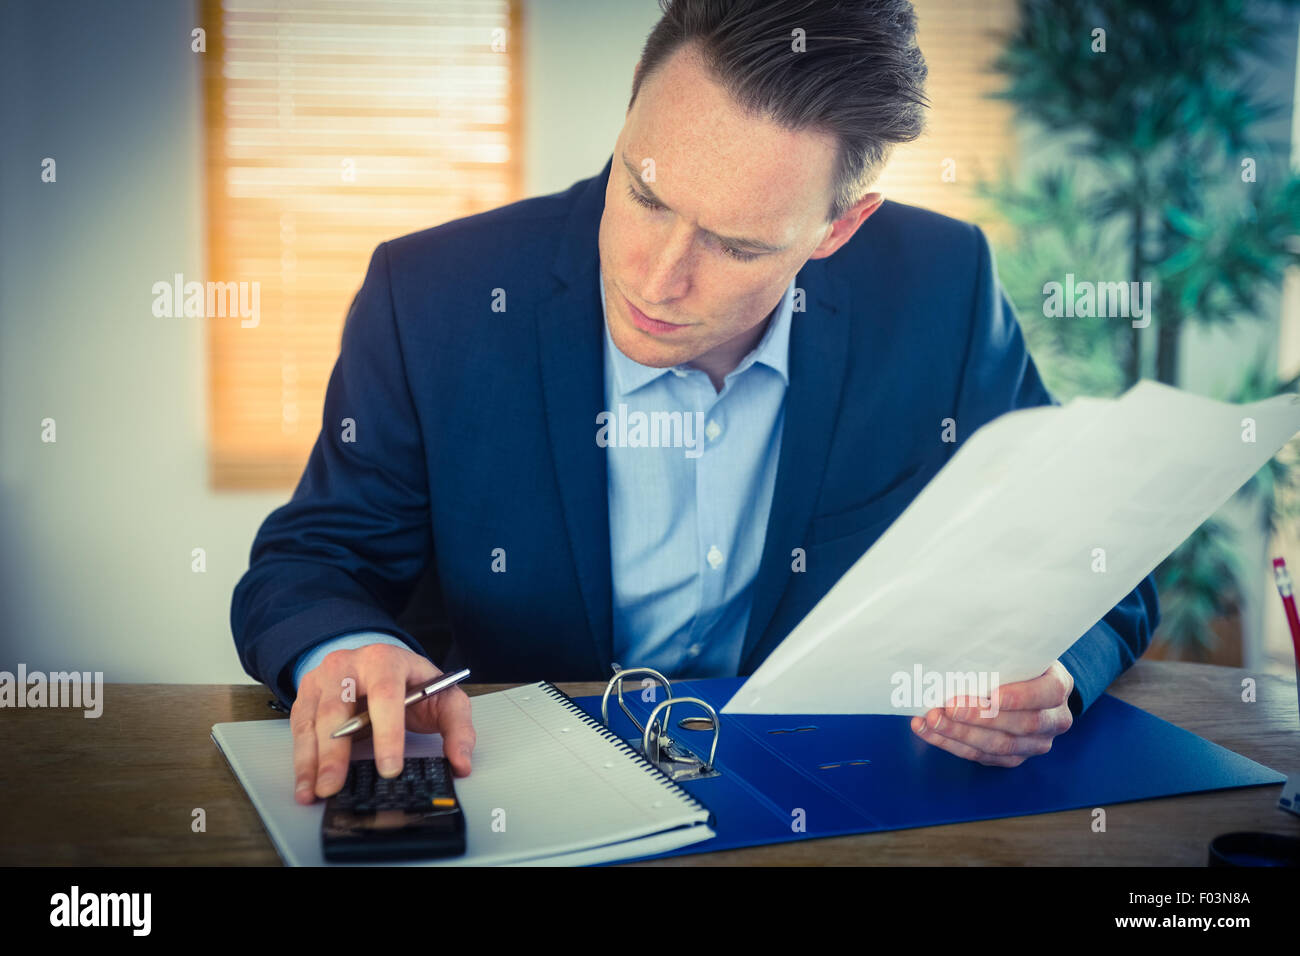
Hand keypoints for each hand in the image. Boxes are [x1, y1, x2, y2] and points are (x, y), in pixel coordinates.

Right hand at [290, 643, 475, 803]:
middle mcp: (350, 665)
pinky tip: (305, 784)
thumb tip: (461, 762)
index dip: (387, 733)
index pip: (386, 695)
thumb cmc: (411, 682)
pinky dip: (301, 759)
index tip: (389, 768)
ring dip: (311, 760)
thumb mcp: (443, 696)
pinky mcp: (307, 694)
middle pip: (338, 708)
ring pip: (313, 720)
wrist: (379, 662)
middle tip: (335, 786)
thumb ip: (458, 727)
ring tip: (314, 792)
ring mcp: (324, 678)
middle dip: (335, 752)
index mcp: (387, 661)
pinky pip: (299, 728)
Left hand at [909, 661, 1073, 766]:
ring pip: (998, 745)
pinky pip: (981, 756)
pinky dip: (951, 743)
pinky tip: (929, 731)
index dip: (1020, 696)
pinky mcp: (1013, 758)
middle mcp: (1053, 720)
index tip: (993, 694)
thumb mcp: (1019, 652)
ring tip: (932, 720)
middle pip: (1020, 724)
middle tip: (948, 707)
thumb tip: (962, 647)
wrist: (1027, 686)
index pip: (1047, 693)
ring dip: (960, 734)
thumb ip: (1002, 654)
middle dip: (980, 717)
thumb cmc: (1017, 664)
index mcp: (1058, 687)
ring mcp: (1034, 743)